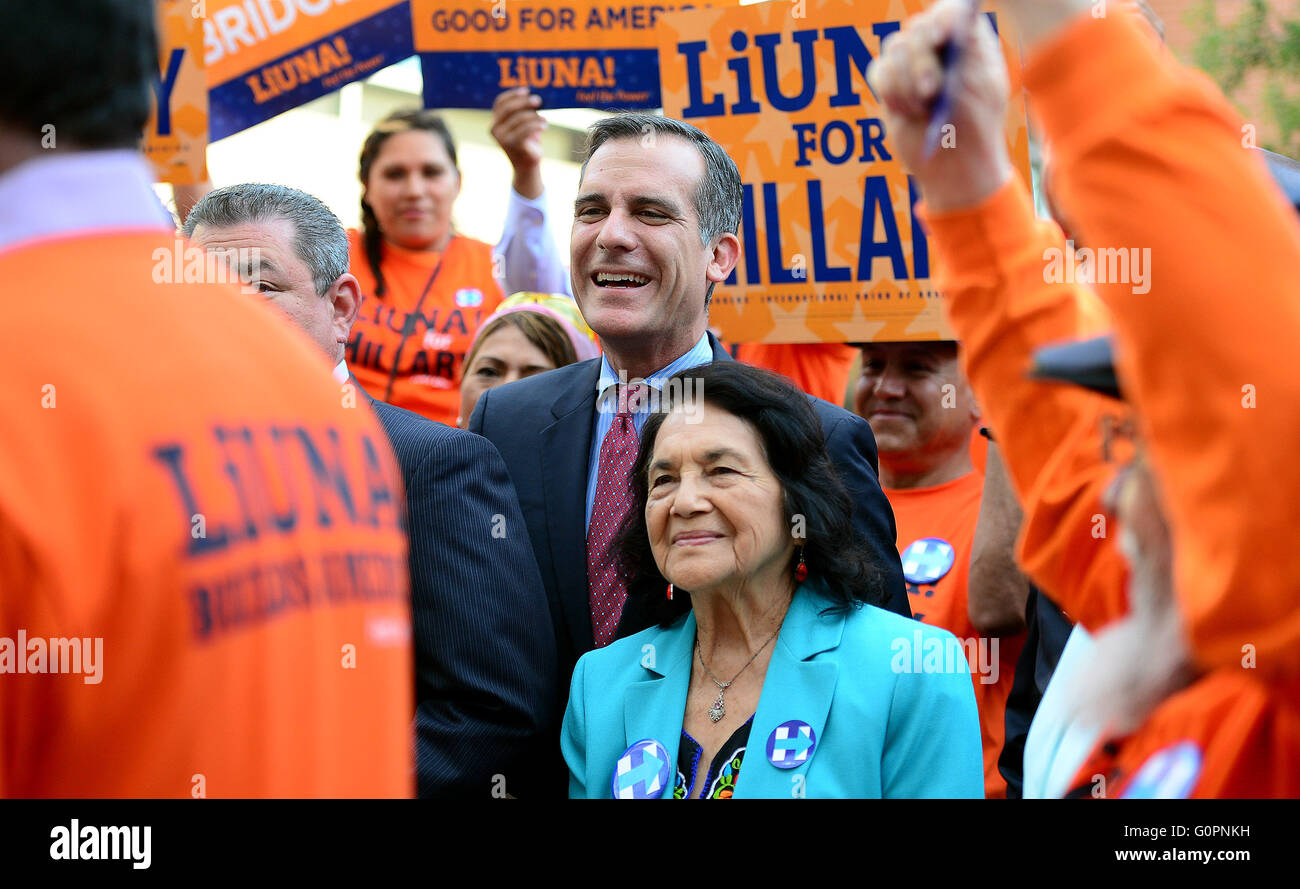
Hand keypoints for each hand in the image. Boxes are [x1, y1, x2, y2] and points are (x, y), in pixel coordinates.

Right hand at [491, 87, 546, 198]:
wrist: (526, 165)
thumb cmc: (527, 142)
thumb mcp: (524, 124)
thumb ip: (524, 111)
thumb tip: (535, 97)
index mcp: (495, 121)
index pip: (500, 102)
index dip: (513, 94)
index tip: (527, 91)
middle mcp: (494, 128)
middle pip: (508, 108)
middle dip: (524, 102)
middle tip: (538, 100)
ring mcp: (501, 137)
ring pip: (519, 118)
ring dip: (534, 116)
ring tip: (544, 118)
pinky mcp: (510, 144)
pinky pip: (525, 129)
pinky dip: (536, 125)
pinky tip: (545, 126)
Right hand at [866, 0, 1012, 211]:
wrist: (956, 166)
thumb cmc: (978, 128)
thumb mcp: (982, 91)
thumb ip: (966, 58)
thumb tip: (948, 33)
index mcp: (969, 40)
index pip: (950, 11)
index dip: (943, 18)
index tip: (942, 38)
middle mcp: (939, 46)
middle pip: (918, 28)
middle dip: (922, 60)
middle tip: (931, 90)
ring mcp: (913, 63)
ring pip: (895, 49)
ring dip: (907, 81)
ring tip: (925, 109)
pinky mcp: (891, 84)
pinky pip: (879, 72)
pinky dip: (893, 92)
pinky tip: (909, 113)